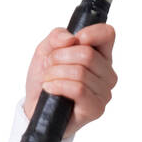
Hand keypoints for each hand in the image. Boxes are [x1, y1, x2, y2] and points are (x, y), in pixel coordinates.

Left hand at [23, 23, 117, 137]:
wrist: (34, 106)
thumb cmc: (44, 78)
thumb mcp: (45, 50)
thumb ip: (57, 37)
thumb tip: (71, 38)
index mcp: (100, 55)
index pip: (107, 34)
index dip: (89, 33)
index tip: (73, 41)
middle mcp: (106, 73)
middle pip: (87, 54)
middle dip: (58, 58)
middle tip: (48, 66)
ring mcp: (103, 92)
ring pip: (80, 72)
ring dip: (55, 74)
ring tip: (48, 80)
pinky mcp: (96, 109)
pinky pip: (78, 90)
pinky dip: (58, 86)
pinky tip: (50, 89)